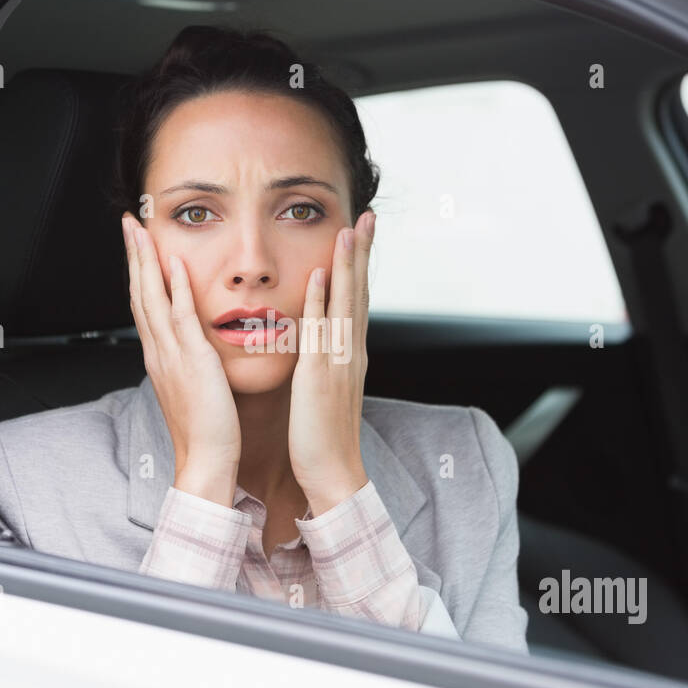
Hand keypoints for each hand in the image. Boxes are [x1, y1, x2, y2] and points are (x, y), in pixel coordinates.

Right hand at [123, 214, 240, 506]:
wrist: (205, 459)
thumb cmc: (206, 431)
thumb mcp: (194, 389)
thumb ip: (190, 365)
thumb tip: (194, 350)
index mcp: (160, 358)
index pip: (144, 306)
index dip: (138, 274)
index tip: (137, 247)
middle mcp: (158, 352)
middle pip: (139, 293)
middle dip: (133, 256)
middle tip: (128, 223)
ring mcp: (171, 354)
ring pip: (152, 297)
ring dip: (145, 260)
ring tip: (139, 228)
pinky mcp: (191, 359)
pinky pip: (180, 314)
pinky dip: (174, 286)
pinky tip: (172, 261)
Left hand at [288, 210, 375, 515]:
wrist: (332, 472)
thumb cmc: (323, 436)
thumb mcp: (327, 389)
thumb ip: (325, 361)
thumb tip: (319, 339)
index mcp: (352, 354)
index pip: (358, 300)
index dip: (361, 266)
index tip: (363, 234)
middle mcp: (351, 352)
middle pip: (360, 292)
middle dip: (364, 253)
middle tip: (368, 216)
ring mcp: (339, 361)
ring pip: (346, 303)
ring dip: (348, 265)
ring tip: (350, 229)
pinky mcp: (320, 375)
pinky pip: (322, 331)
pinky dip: (322, 301)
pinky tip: (321, 275)